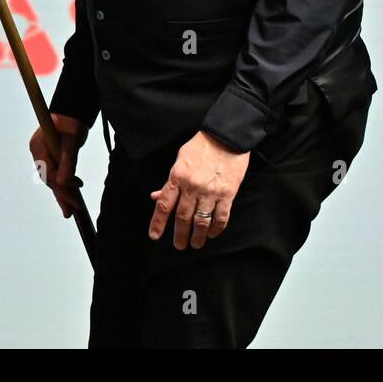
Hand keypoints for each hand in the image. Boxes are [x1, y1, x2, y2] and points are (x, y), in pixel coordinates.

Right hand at [29, 112, 88, 217]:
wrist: (72, 111)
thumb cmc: (72, 122)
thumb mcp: (72, 142)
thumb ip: (68, 161)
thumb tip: (64, 183)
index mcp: (39, 148)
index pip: (49, 174)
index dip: (63, 187)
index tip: (78, 194)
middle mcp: (38, 154)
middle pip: (49, 179)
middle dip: (62, 195)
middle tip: (73, 211)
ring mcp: (43, 156)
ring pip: (52, 179)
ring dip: (63, 193)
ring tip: (72, 210)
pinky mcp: (50, 157)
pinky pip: (56, 174)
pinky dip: (63, 185)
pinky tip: (70, 197)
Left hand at [149, 131, 249, 249]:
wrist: (227, 136)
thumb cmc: (202, 146)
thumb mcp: (180, 160)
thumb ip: (170, 181)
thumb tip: (156, 197)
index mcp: (177, 177)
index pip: (164, 205)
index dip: (158, 223)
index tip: (155, 236)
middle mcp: (192, 186)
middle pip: (182, 217)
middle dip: (179, 235)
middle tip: (179, 245)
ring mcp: (210, 191)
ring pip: (201, 221)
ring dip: (197, 236)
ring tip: (195, 244)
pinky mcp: (228, 193)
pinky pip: (221, 217)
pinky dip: (216, 228)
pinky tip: (213, 233)